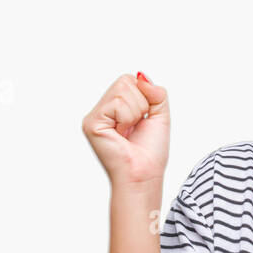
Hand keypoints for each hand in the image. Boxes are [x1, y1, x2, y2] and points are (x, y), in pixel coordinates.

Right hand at [82, 72, 169, 187]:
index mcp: (115, 108)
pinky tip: (121, 134)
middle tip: (136, 127)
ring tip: (129, 132)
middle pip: (125, 81)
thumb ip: (155, 93)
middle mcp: (102, 110)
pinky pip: (118, 104)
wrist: (144, 176)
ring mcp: (94, 116)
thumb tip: (141, 76)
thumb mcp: (160, 116)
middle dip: (141, 104)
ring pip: (122, 90)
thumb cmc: (150, 153)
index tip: (143, 120)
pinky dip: (127, 118)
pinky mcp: (92, 123)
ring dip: (135, 112)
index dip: (145, 97)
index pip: (130, 80)